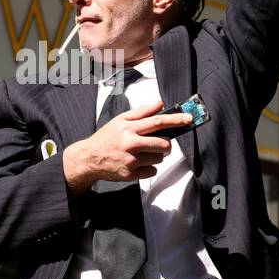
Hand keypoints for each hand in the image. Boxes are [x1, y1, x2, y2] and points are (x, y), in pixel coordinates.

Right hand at [62, 100, 191, 195]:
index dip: (175, 120)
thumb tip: (160, 104)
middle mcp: (130, 143)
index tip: (189, 118)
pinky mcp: (130, 174)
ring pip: (159, 158)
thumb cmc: (107, 138)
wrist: (89, 158)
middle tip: (161, 144)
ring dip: (156, 156)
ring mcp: (131, 160)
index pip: (157, 122)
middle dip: (166, 144)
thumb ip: (141, 112)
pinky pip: (152, 171)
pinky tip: (137, 164)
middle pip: (163, 143)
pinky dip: (149, 168)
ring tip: (142, 154)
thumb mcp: (120, 120)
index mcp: (129, 128)